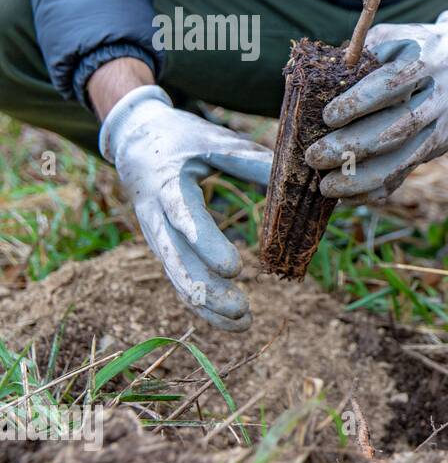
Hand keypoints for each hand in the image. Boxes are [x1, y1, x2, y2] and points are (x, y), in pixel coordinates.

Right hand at [99, 86, 272, 331]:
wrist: (134, 140)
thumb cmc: (182, 139)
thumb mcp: (213, 140)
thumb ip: (250, 160)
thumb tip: (297, 177)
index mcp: (168, 184)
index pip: (184, 217)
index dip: (207, 244)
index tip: (235, 269)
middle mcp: (156, 217)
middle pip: (177, 260)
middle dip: (208, 289)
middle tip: (242, 309)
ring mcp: (157, 237)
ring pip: (177, 278)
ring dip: (208, 305)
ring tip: (245, 323)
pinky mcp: (164, 248)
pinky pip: (180, 281)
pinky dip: (203, 304)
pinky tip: (233, 323)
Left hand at [304, 10, 447, 201]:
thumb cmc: (417, 48)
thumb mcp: (393, 37)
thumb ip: (362, 56)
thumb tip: (320, 82)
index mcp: (425, 62)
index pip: (392, 85)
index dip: (360, 102)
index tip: (328, 117)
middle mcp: (438, 97)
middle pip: (398, 127)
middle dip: (354, 146)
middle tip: (315, 156)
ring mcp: (442, 127)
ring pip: (405, 158)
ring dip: (364, 177)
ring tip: (328, 187)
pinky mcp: (439, 147)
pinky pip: (407, 172)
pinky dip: (377, 189)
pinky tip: (349, 197)